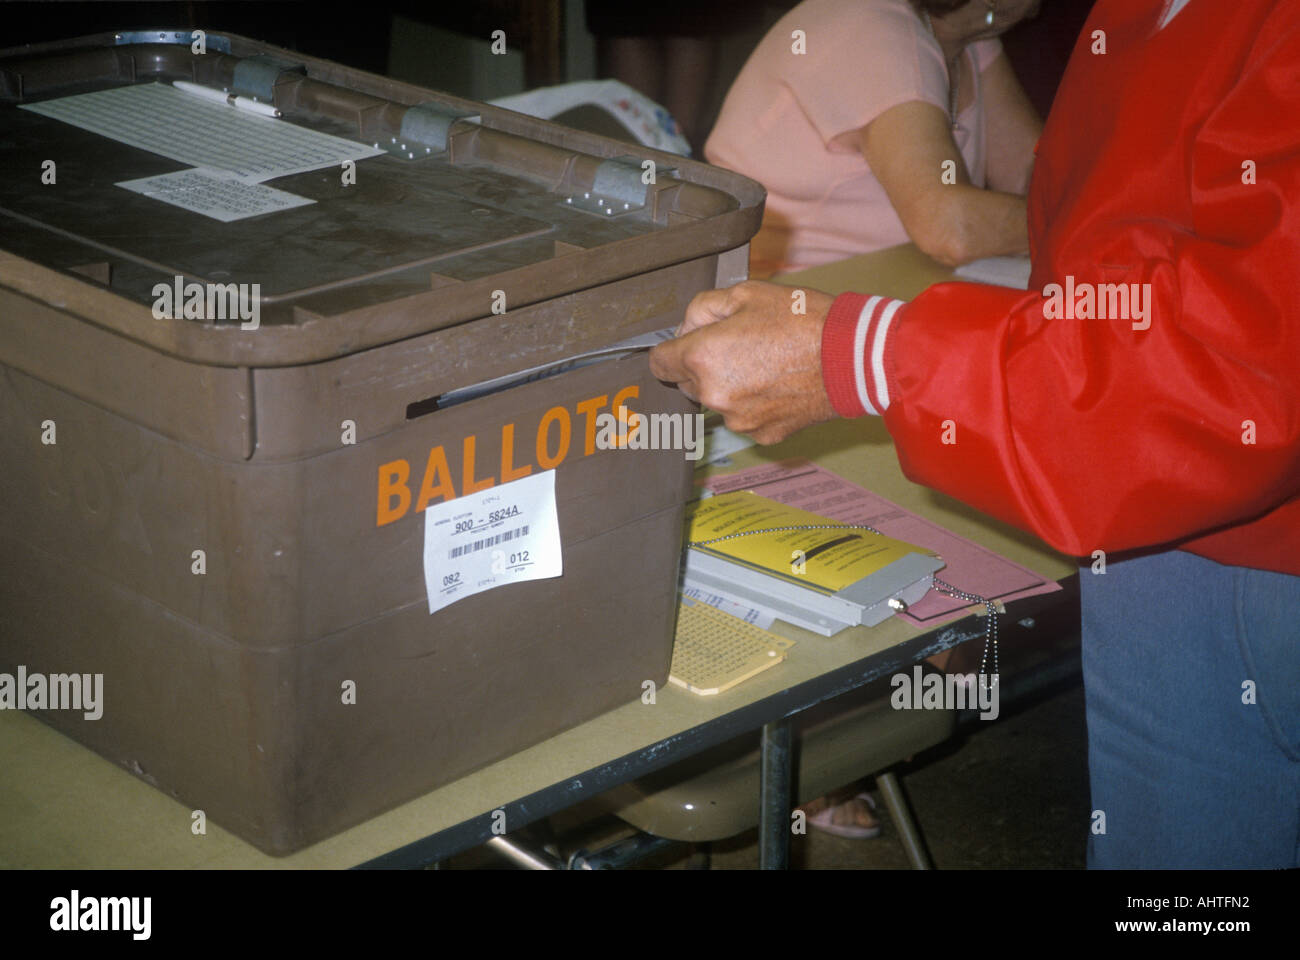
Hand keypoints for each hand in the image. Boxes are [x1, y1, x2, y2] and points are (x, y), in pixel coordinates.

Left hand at [648, 280, 837, 443]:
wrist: (851, 356)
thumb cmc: (802, 320)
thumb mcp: (745, 293)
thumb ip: (702, 308)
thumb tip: (687, 328)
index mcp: (702, 357)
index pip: (659, 364)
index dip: (671, 351)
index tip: (686, 346)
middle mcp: (713, 394)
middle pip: (688, 384)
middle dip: (704, 366)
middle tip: (741, 345)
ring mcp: (737, 419)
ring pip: (718, 402)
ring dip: (730, 386)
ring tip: (767, 363)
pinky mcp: (762, 434)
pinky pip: (746, 417)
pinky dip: (756, 403)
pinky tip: (780, 383)